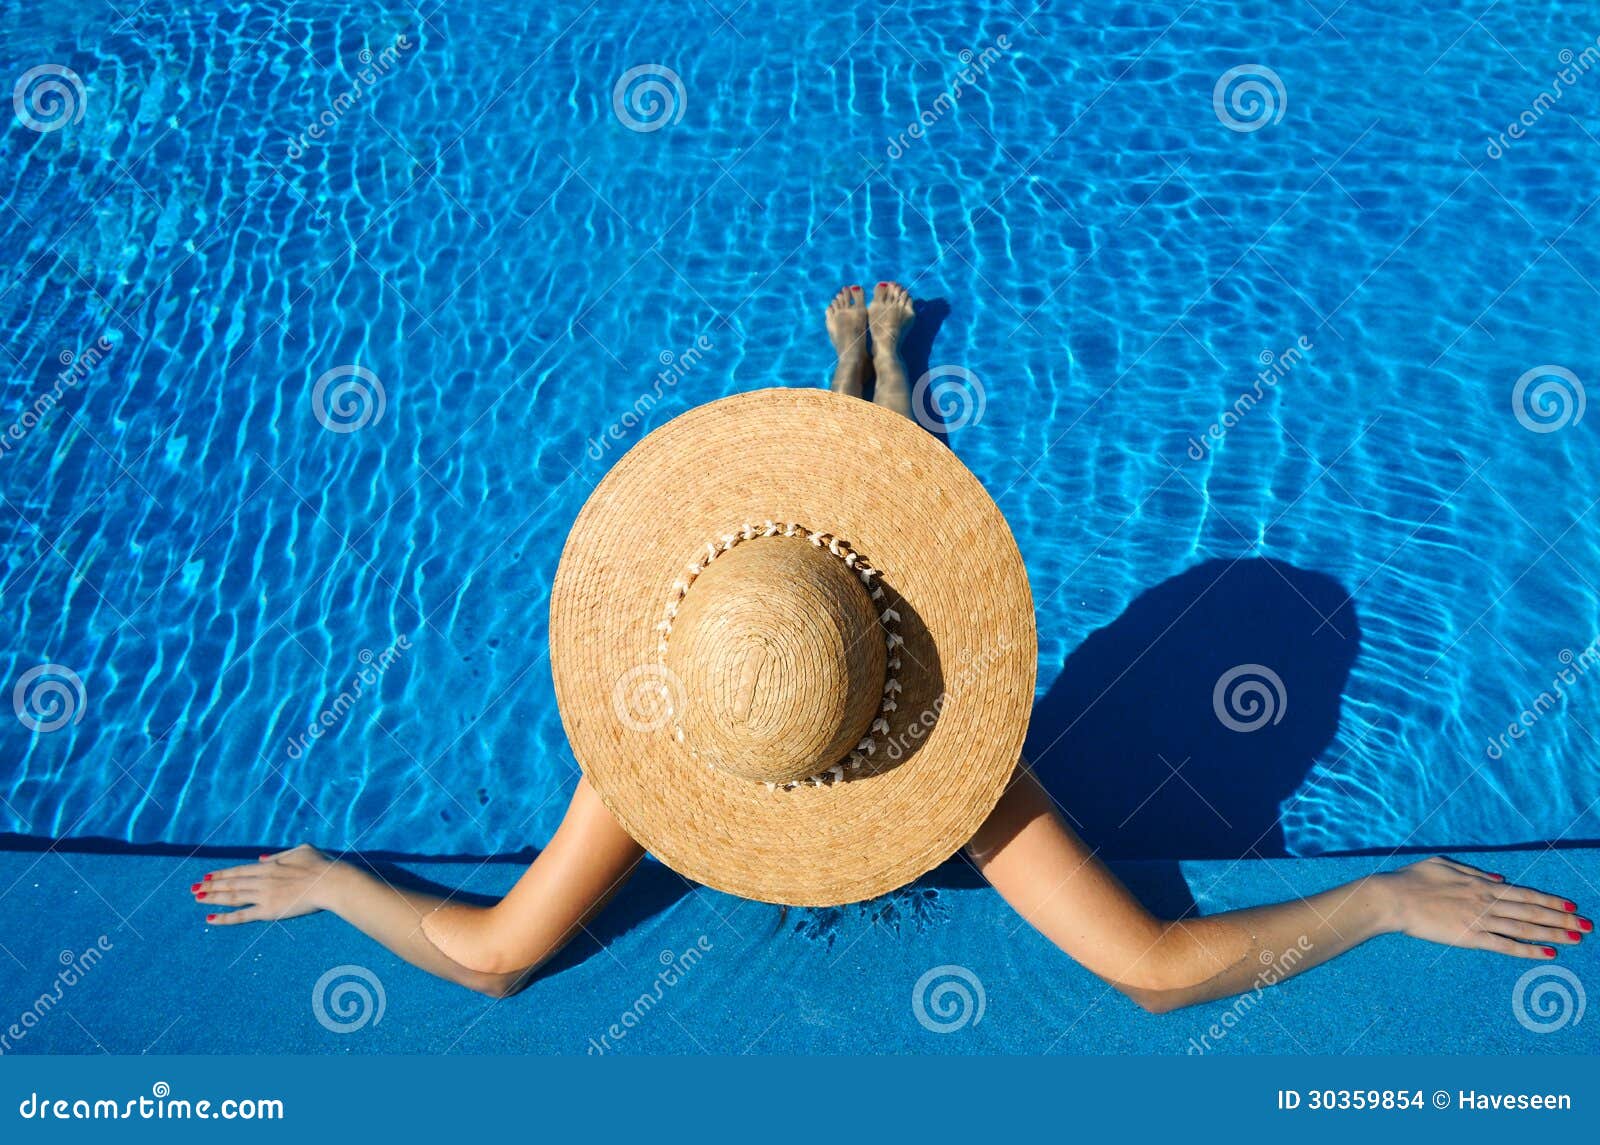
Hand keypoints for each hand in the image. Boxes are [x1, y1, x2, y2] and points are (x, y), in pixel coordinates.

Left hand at [192, 844, 345, 925]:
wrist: (330, 882)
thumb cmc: (321, 864)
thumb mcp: (301, 849)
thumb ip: (279, 855)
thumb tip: (261, 859)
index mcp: (269, 866)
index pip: (239, 870)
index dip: (222, 874)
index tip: (208, 876)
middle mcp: (262, 880)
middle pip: (231, 883)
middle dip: (211, 886)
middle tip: (194, 888)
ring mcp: (264, 896)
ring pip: (232, 897)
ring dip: (212, 898)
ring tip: (197, 898)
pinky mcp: (268, 911)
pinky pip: (242, 915)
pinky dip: (224, 918)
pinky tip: (210, 919)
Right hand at [1377, 855, 1587, 958]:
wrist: (1393, 898)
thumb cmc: (1413, 878)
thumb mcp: (1444, 864)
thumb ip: (1474, 870)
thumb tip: (1501, 878)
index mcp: (1481, 884)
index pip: (1525, 893)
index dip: (1551, 901)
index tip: (1572, 906)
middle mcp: (1487, 902)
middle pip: (1532, 911)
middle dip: (1562, 919)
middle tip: (1588, 925)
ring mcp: (1480, 920)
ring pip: (1525, 928)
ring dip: (1553, 934)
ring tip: (1577, 938)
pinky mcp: (1469, 937)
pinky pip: (1505, 946)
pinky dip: (1528, 950)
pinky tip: (1547, 954)